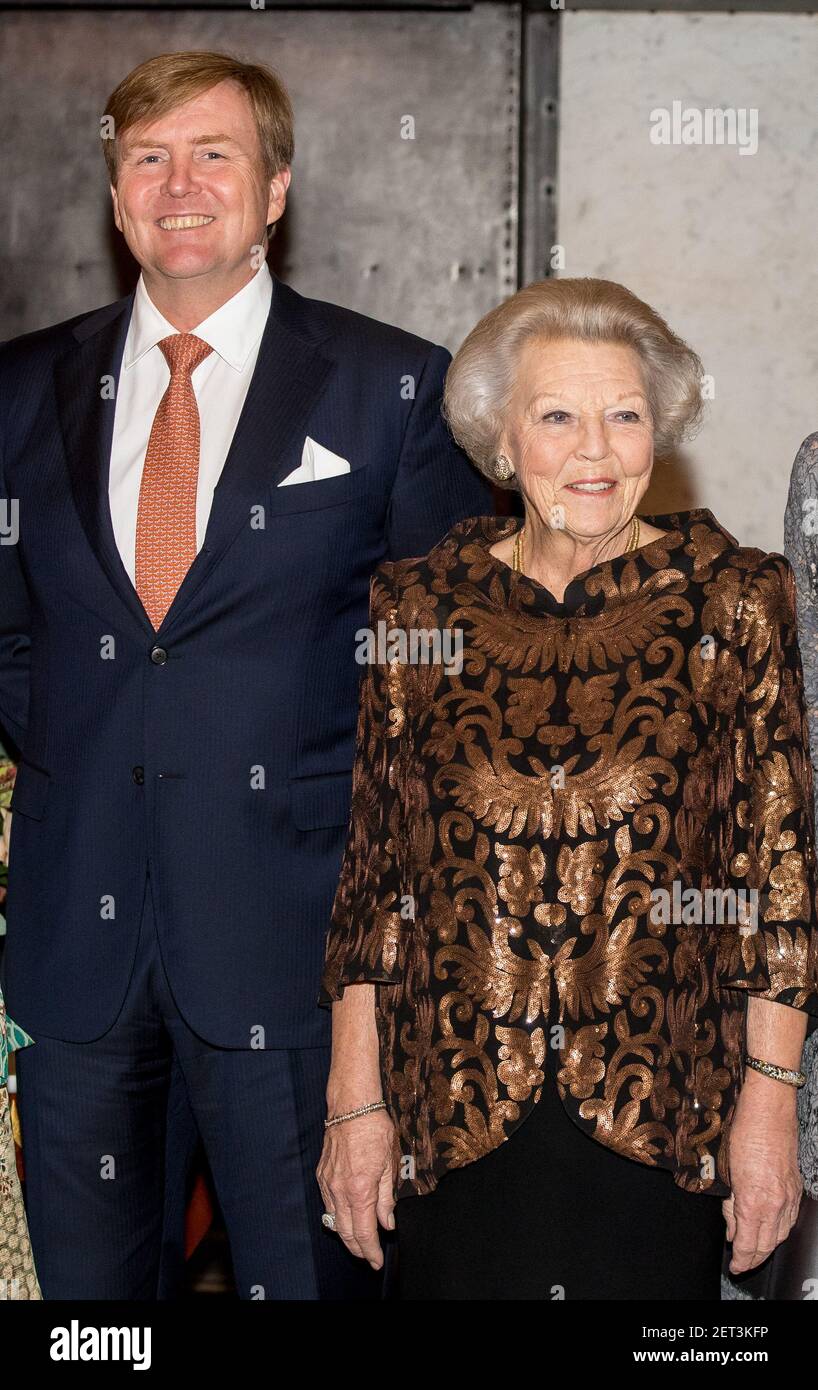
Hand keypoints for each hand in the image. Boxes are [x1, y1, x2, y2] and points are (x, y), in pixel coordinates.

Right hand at [316, 1109, 396, 1268]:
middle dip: (358, 1249)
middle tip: (369, 1257)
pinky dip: (337, 1217)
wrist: (351, 1107)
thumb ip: (386, 1198)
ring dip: (347, 1235)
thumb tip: (387, 1224)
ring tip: (360, 1242)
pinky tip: (346, 1217)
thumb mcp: (389, 1164)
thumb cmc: (375, 1130)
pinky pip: (327, 1204)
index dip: (370, 1251)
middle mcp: (340, 1191)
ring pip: (334, 1221)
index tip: (376, 1261)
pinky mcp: (321, 1175)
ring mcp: (327, 1183)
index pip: (364, 1233)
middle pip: (345, 1233)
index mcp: (360, 1191)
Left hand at [723, 1077, 802, 1273]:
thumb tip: (732, 1227)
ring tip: (756, 1251)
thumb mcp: (727, 1170)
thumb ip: (730, 1203)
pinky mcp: (796, 1185)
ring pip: (782, 1233)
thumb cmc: (744, 1131)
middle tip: (742, 1263)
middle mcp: (777, 1202)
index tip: (735, 1265)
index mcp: (755, 1200)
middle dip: (755, 1258)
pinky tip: (773, 1229)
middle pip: (768, 1244)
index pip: (749, 1243)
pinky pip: (791, 1217)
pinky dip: (781, 1229)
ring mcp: (790, 1194)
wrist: (769, 1107)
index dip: (742, 1259)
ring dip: (769, 1246)